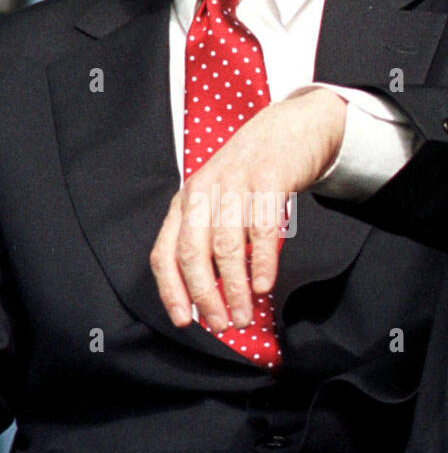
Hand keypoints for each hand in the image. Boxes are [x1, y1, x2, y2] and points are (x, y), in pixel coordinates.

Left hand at [149, 89, 346, 333]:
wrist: (288, 127)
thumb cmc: (251, 173)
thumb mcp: (217, 200)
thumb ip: (208, 238)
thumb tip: (207, 295)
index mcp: (186, 201)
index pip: (165, 251)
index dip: (171, 289)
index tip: (184, 320)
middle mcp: (203, 191)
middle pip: (192, 252)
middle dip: (204, 295)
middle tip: (221, 325)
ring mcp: (235, 183)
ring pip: (226, 245)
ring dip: (234, 288)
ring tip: (245, 315)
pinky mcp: (268, 178)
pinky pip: (262, 228)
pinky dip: (262, 262)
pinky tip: (263, 286)